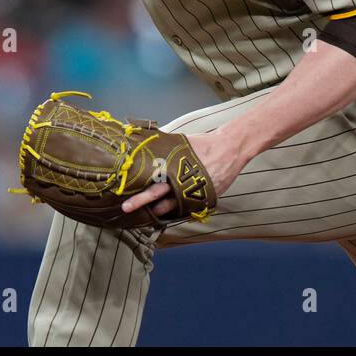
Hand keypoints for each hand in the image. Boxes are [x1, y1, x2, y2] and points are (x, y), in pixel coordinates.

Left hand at [120, 127, 250, 218]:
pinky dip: (176, 211)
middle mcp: (182, 180)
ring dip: (159, 210)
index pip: (152, 179)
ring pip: (171, 206)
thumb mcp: (182, 144)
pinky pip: (186, 208)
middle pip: (157, 194)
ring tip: (148, 213)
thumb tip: (146, 142)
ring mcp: (193, 191)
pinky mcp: (204, 198)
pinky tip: (169, 212)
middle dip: (141, 202)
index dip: (139, 188)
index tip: (125, 194)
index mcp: (175, 166)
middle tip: (127, 207)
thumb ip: (165, 149)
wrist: (230, 149)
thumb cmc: (204, 144)